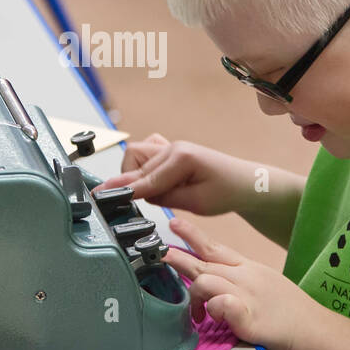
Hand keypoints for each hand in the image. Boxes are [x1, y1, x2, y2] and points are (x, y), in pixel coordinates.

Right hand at [94, 134, 256, 215]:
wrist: (247, 183)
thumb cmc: (228, 191)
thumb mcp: (196, 203)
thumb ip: (164, 197)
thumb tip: (139, 195)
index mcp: (181, 157)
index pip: (144, 178)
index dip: (124, 190)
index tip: (102, 195)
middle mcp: (173, 147)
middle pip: (134, 163)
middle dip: (130, 183)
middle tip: (134, 203)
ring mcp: (171, 146)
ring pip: (136, 156)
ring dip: (137, 174)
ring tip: (154, 194)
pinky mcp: (171, 150)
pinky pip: (146, 152)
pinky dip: (143, 167)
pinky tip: (154, 181)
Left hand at [163, 217, 318, 349]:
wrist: (316, 331)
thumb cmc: (291, 314)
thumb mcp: (266, 286)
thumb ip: (240, 283)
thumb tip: (218, 290)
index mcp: (249, 269)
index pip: (215, 247)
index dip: (192, 235)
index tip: (174, 223)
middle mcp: (246, 277)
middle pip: (204, 264)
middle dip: (179, 259)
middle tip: (162, 254)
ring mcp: (247, 296)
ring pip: (207, 282)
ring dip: (197, 298)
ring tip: (199, 316)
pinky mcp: (249, 318)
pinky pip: (224, 304)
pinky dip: (217, 307)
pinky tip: (216, 313)